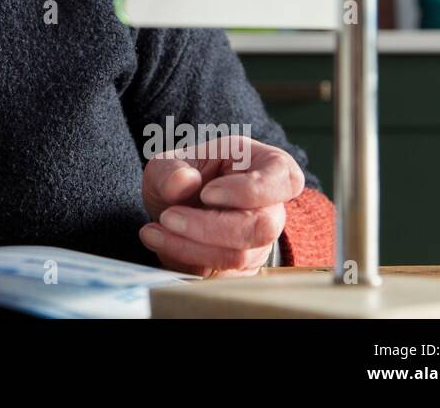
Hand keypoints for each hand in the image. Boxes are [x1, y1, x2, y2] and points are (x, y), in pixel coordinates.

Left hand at [138, 137, 304, 276]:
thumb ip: (171, 169)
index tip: (208, 193)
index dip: (250, 190)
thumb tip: (183, 181)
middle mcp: (271, 207)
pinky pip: (222, 275)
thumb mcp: (169, 163)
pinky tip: (161, 242)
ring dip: (191, 246)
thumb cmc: (183, 177)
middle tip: (168, 216)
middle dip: (209, 226)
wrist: (174, 208)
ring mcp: (261, 242)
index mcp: (266, 165)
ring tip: (154, 230)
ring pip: (239, 255)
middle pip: (261, 226)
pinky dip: (185, 260)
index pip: (285, 178)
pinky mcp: (244, 269)